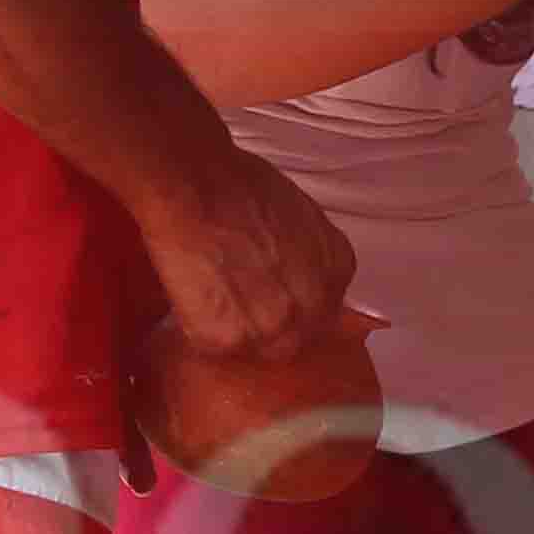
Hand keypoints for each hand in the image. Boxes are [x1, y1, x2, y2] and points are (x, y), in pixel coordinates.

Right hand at [140, 143, 359, 361]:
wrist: (195, 184)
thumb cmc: (240, 184)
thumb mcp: (301, 215)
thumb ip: (312, 254)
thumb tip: (299, 275)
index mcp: (338, 269)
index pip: (325, 310)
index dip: (295, 306)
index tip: (272, 297)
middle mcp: (316, 304)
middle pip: (298, 337)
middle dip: (271, 325)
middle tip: (239, 301)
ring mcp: (275, 326)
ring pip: (261, 349)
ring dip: (239, 331)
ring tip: (215, 298)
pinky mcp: (229, 339)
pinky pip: (220, 349)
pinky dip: (204, 329)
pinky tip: (195, 299)